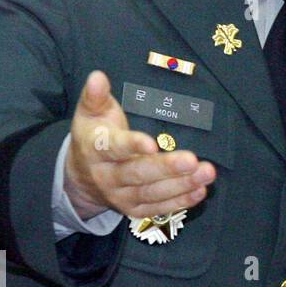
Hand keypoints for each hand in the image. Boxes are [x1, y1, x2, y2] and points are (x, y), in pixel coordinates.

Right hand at [63, 70, 215, 219]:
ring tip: (206, 173)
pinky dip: (180, 201)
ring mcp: (120, 195)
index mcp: (95, 149)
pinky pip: (157, 208)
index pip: (114, 148)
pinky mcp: (133, 209)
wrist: (79, 176)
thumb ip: (95, 96)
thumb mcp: (90, 114)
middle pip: (137, 173)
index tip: (152, 143)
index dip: (132, 146)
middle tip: (193, 160)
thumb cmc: (94, 136)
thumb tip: (97, 76)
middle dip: (166, 167)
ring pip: (151, 193)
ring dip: (181, 185)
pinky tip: (199, 191)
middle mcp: (107, 176)